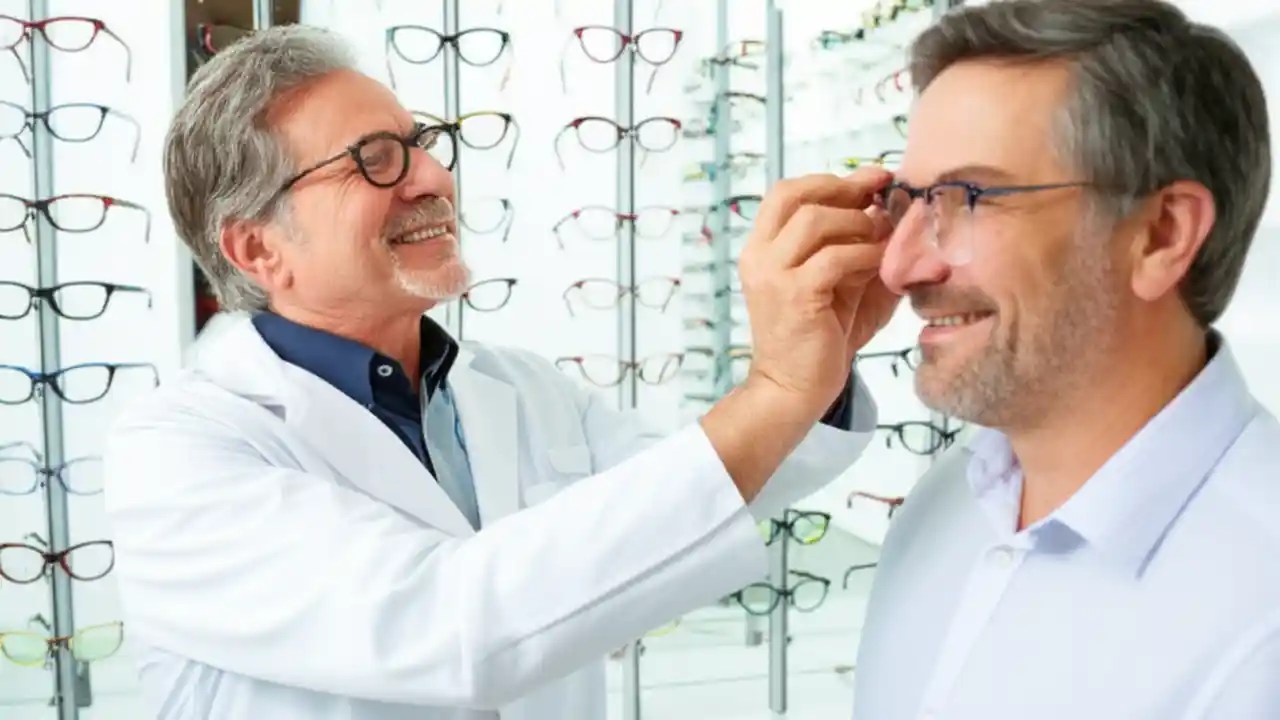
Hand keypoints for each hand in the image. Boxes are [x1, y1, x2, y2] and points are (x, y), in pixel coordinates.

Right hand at [737, 168, 899, 417]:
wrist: (794, 389)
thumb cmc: (820, 337)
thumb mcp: (842, 283)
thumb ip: (859, 247)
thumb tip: (893, 211)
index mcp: (762, 248)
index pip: (786, 193)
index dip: (830, 179)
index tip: (871, 179)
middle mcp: (759, 256)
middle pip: (797, 195)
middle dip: (844, 189)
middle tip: (881, 196)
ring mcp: (772, 275)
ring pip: (817, 220)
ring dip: (859, 223)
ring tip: (882, 239)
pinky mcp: (795, 295)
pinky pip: (836, 257)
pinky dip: (866, 255)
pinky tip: (882, 265)